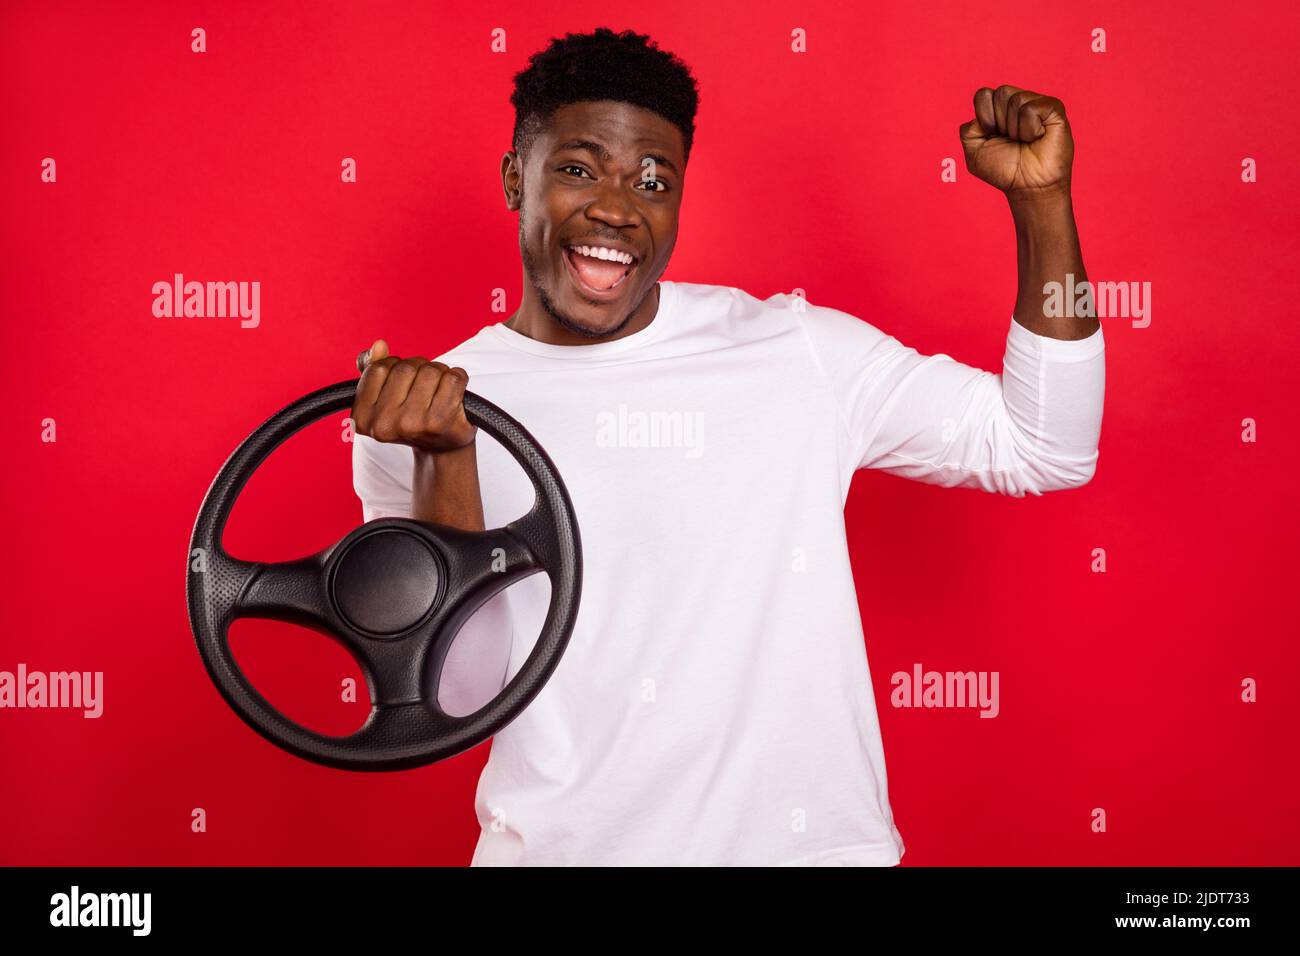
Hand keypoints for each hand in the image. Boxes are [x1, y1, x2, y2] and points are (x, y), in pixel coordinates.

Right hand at [351, 338, 475, 453]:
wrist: (441, 447)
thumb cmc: (412, 418)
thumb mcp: (384, 396)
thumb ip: (372, 367)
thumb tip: (379, 345)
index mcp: (362, 418)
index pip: (379, 368)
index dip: (396, 366)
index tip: (404, 382)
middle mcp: (384, 425)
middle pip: (406, 368)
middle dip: (419, 367)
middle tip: (425, 386)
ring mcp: (412, 424)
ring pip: (430, 370)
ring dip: (439, 372)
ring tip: (438, 390)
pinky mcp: (440, 422)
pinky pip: (453, 378)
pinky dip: (458, 378)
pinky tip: (454, 393)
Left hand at [960, 85, 1072, 197]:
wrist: (1028, 186)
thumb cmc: (1004, 171)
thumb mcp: (974, 154)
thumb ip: (967, 131)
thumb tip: (977, 117)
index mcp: (998, 109)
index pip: (983, 95)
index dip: (984, 118)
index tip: (992, 137)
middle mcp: (1018, 103)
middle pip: (1000, 93)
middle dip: (1001, 123)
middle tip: (1012, 140)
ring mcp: (1037, 103)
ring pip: (1016, 100)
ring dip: (1016, 129)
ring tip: (1025, 141)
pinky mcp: (1054, 108)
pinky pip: (1032, 108)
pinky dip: (1030, 129)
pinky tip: (1038, 137)